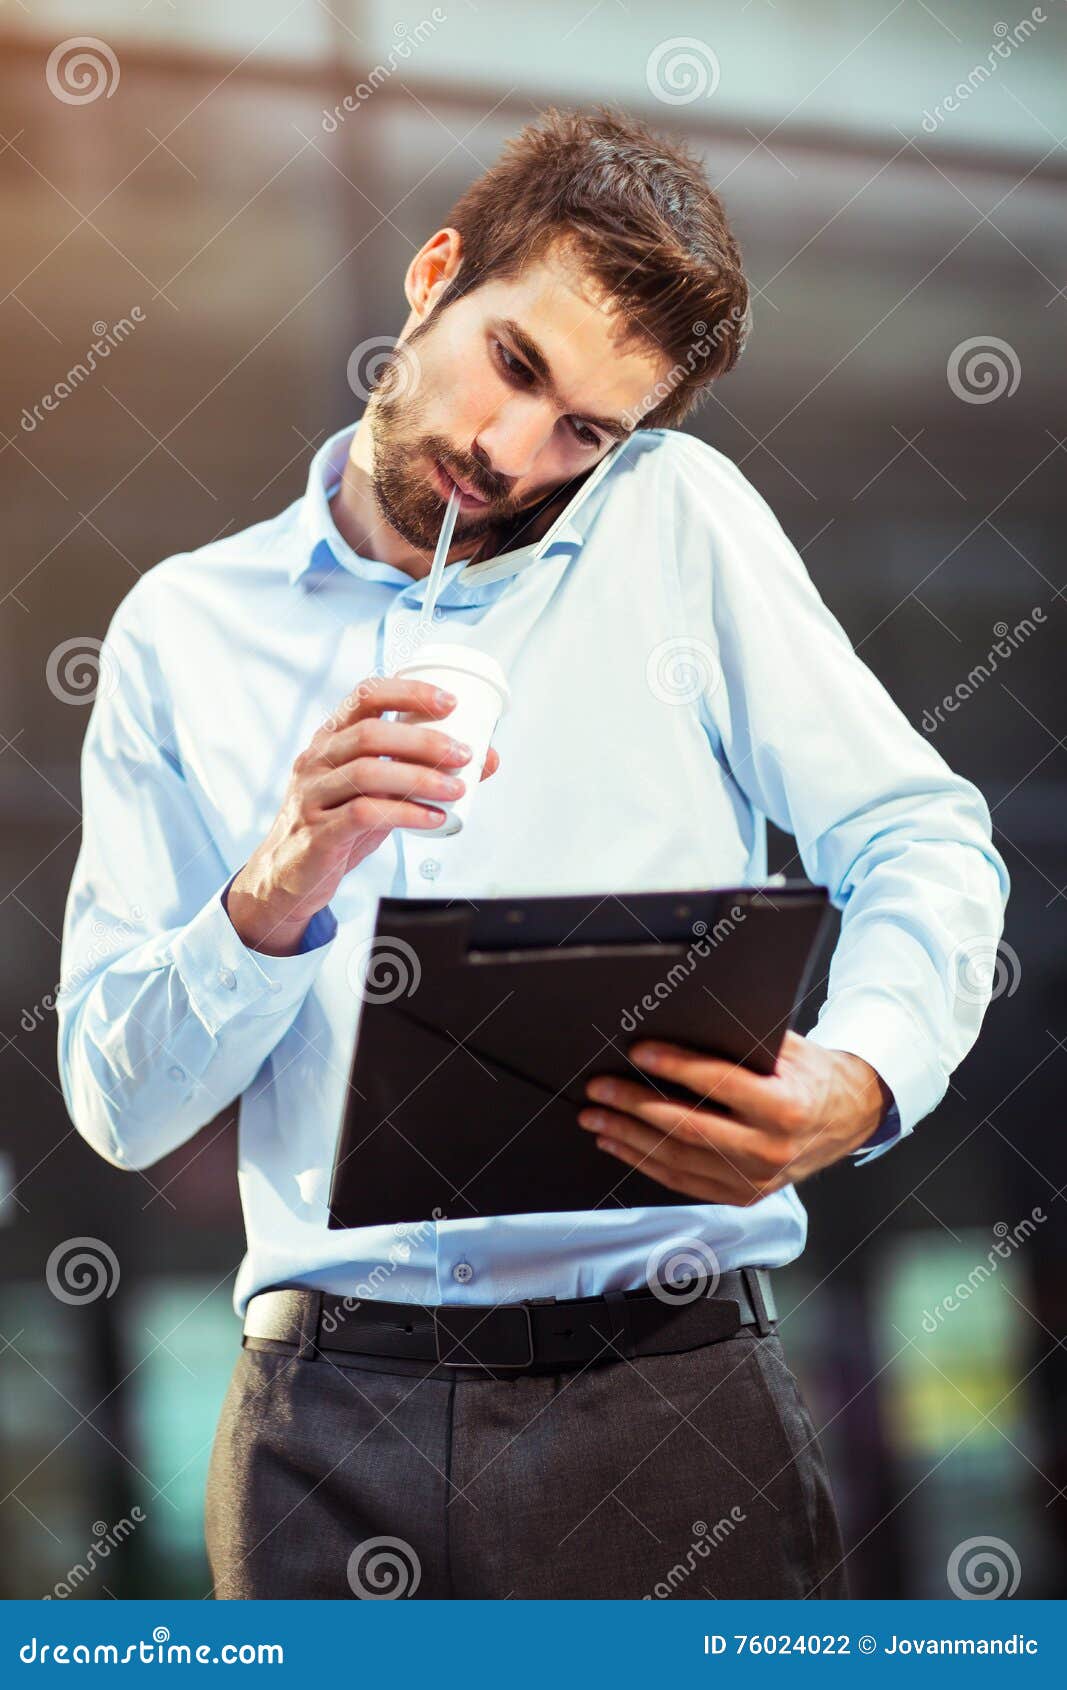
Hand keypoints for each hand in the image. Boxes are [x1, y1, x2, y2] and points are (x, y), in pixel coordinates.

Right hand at [225, 676, 499, 955]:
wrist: (289, 874)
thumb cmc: (339, 823)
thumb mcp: (376, 790)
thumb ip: (421, 772)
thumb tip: (487, 758)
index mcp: (330, 738)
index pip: (364, 696)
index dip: (408, 692)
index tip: (449, 703)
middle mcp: (317, 760)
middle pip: (370, 734)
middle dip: (424, 741)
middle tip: (463, 755)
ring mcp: (313, 796)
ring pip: (367, 773)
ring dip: (420, 778)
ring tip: (457, 790)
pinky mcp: (318, 833)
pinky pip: (364, 814)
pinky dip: (405, 813)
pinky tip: (433, 819)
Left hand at [578, 1031, 891, 1204]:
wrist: (847, 1117)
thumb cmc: (813, 1076)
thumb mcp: (787, 1049)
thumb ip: (741, 1042)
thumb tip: (679, 1024)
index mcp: (787, 1108)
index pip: (719, 1085)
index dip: (675, 1066)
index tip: (638, 1052)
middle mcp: (771, 1150)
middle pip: (688, 1128)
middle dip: (635, 1106)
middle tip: (599, 1089)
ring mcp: (757, 1180)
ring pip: (678, 1160)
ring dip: (628, 1138)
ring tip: (596, 1117)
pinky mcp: (744, 1195)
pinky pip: (683, 1181)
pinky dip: (645, 1162)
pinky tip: (619, 1144)